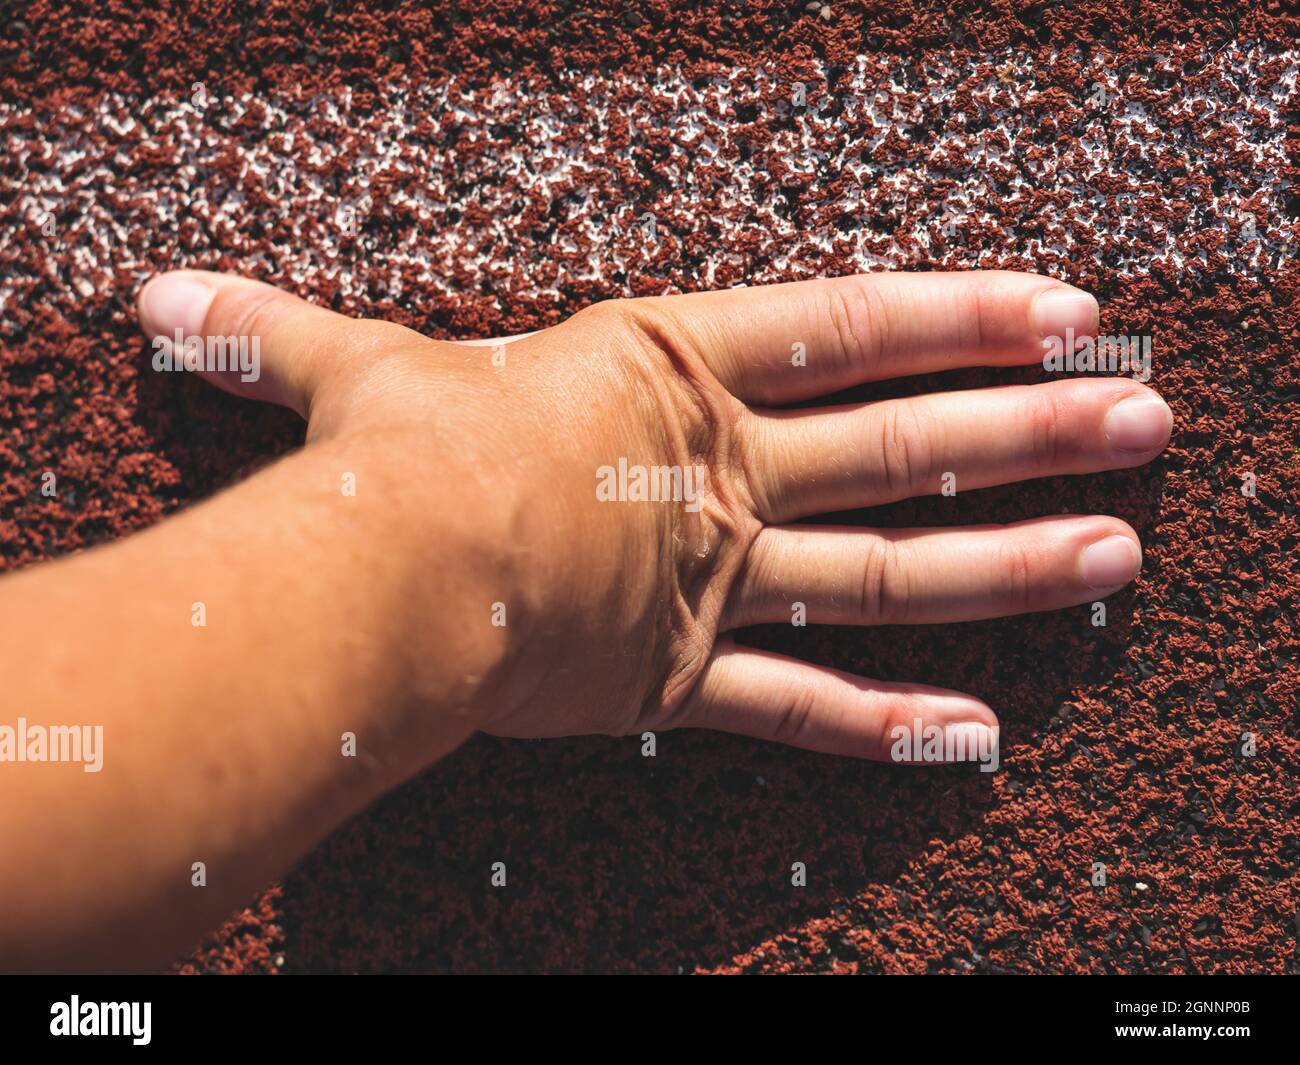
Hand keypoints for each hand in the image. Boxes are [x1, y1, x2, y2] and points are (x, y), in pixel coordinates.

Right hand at [139, 268, 1169, 766]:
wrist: (384, 567)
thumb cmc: (386, 456)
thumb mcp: (348, 372)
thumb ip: (285, 334)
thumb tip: (167, 305)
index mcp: (664, 376)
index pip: (846, 326)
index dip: (959, 313)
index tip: (1063, 304)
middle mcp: (718, 474)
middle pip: (904, 447)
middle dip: (1034, 428)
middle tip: (1149, 415)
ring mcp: (714, 579)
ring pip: (888, 571)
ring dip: (1007, 562)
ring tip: (1119, 555)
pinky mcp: (681, 677)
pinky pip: (801, 707)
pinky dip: (886, 726)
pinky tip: (977, 738)